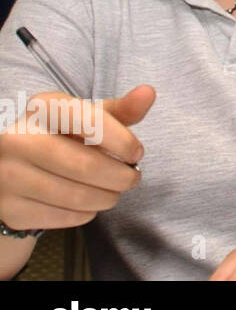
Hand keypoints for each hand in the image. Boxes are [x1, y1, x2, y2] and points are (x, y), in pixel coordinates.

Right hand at [0, 86, 153, 232]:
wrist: (14, 168)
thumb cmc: (63, 137)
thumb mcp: (88, 118)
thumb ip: (121, 109)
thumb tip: (149, 92)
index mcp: (41, 108)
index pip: (90, 123)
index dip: (122, 141)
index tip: (137, 153)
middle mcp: (17, 138)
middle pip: (86, 166)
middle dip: (121, 177)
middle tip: (132, 178)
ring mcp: (7, 175)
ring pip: (76, 196)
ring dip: (107, 198)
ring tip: (114, 192)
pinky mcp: (9, 207)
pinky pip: (62, 217)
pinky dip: (85, 213)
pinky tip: (88, 204)